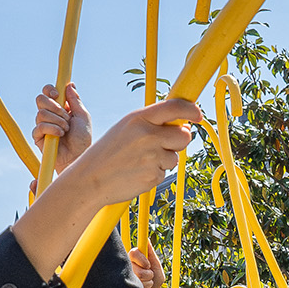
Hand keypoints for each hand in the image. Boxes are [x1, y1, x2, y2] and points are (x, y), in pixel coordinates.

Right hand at [33, 83, 92, 172]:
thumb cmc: (82, 138)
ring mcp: (43, 124)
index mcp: (60, 107)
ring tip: (66, 130)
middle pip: (40, 99)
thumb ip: (75, 101)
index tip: (57, 94)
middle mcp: (50, 114)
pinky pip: (40, 126)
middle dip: (54, 106)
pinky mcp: (38, 136)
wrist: (78, 156)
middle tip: (66, 116)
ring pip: (41, 113)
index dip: (50, 89)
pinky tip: (60, 135)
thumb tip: (70, 85)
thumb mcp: (83, 116)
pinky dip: (53, 129)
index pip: (48, 92)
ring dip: (58, 121)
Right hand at [54, 99, 196, 207]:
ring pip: (175, 157)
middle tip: (165, 143)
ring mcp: (152, 157)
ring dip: (164, 159)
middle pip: (184, 136)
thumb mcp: (126, 128)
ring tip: (140, 161)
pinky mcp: (153, 176)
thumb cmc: (108, 153)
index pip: (174, 107)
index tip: (197, 114)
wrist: (90, 179)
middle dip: (180, 140)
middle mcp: (147, 136)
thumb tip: (185, 127)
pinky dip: (155, 173)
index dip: (191, 109)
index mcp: (138, 118)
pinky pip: (165, 173)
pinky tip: (137, 172)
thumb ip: (153, 124)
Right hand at [129, 242, 165, 287]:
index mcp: (135, 260)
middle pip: (136, 265)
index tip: (147, 265)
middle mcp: (129, 267)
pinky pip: (139, 283)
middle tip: (149, 275)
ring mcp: (127, 277)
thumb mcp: (156, 266)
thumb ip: (151, 254)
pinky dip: (146, 286)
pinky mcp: (128, 286)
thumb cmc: (155, 281)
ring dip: (148, 280)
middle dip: (147, 272)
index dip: (141, 258)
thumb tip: (148, 240)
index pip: (134, 252)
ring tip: (148, 282)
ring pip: (139, 274)